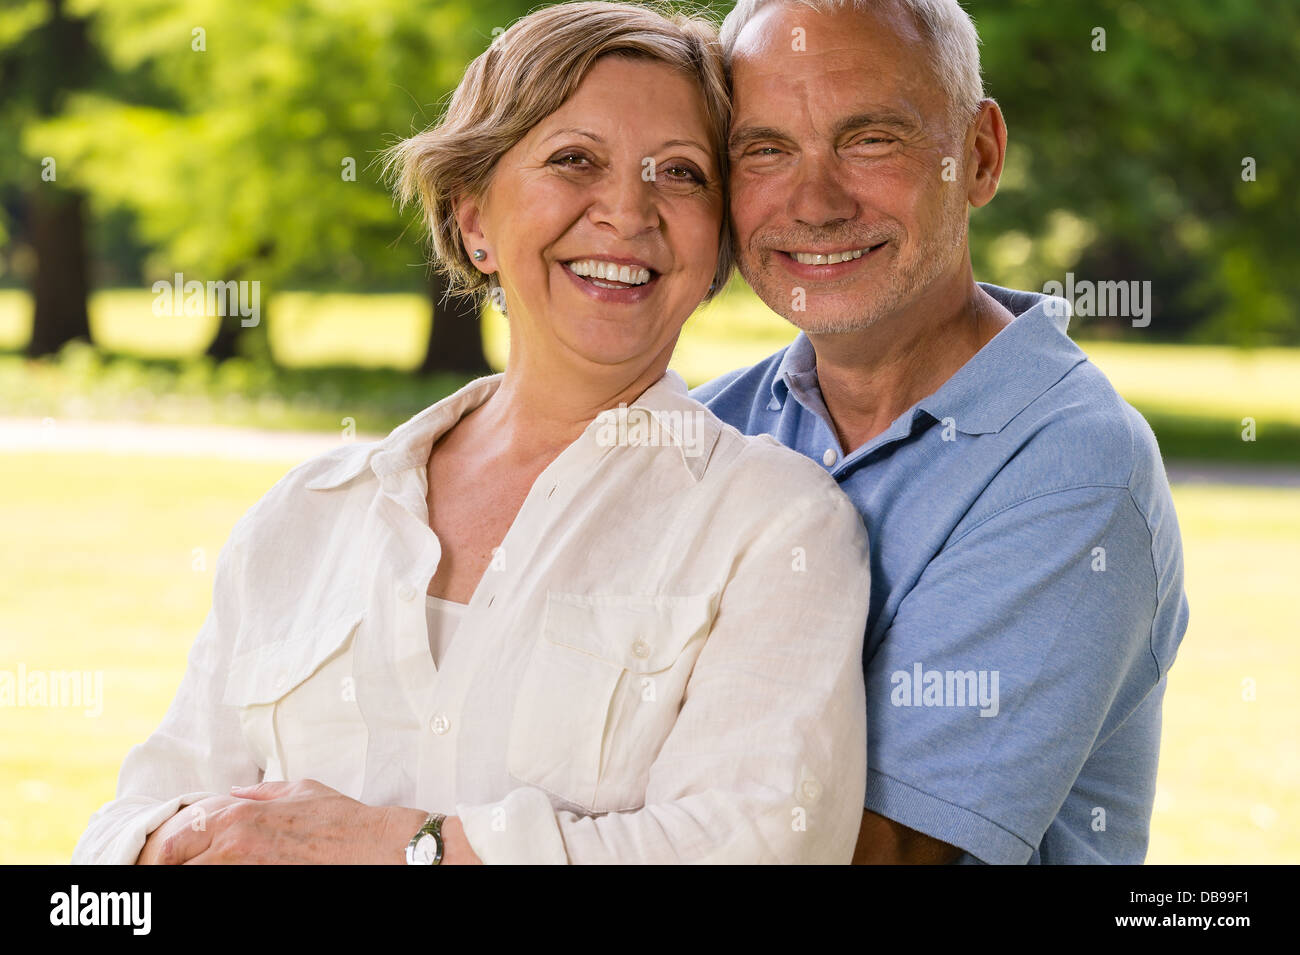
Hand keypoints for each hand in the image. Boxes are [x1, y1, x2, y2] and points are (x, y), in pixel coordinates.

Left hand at [146, 779, 408, 863]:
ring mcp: (246, 869)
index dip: (161, 854)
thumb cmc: (339, 817)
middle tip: (167, 871)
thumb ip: (261, 792)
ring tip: (196, 874)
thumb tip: (234, 791)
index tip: (159, 861)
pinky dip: (216, 886)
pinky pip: (222, 888)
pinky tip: (221, 882)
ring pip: (197, 879)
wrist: (370, 845)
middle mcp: (235, 843)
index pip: (176, 839)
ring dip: (193, 877)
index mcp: (239, 814)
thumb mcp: (299, 790)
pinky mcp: (262, 885)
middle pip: (176, 865)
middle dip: (169, 869)